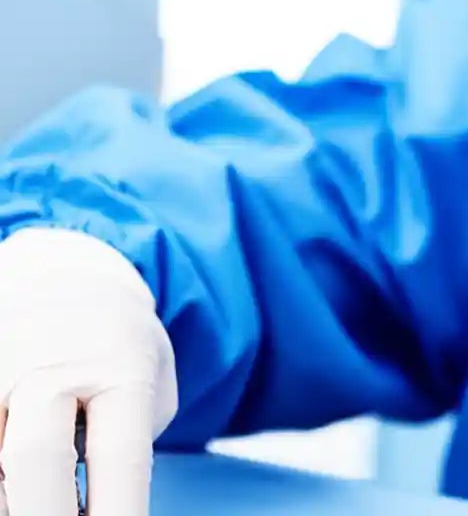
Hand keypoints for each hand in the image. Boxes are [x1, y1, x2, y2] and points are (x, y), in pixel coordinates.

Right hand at [0, 229, 176, 515]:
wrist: (64, 278)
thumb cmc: (118, 349)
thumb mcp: (150, 383)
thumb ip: (129, 441)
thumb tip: (93, 505)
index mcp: (117, 371)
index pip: (117, 456)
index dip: (118, 510)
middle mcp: (48, 370)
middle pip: (34, 458)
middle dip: (46, 515)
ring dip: (15, 495)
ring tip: (45, 500)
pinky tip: (17, 487)